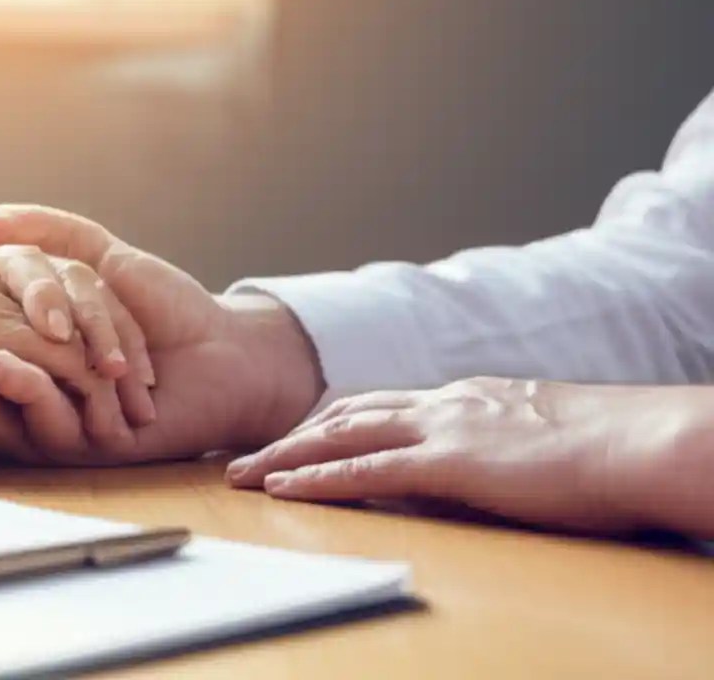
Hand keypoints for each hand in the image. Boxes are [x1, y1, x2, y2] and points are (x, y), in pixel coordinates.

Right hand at [0, 204, 325, 464]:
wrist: (229, 347)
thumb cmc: (164, 301)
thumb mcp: (88, 251)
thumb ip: (32, 232)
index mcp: (27, 354)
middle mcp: (39, 395)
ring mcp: (63, 422)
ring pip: (3, 417)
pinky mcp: (93, 443)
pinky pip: (52, 425)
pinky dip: (31, 394)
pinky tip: (7, 366)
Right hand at [0, 255, 118, 433]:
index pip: (51, 282)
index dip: (91, 317)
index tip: (119, 357)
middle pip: (73, 294)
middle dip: (116, 339)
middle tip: (144, 383)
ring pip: (61, 323)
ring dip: (102, 363)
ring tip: (133, 400)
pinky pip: (30, 352)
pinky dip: (68, 379)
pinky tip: (93, 407)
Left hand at [226, 377, 713, 534]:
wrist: (642, 442)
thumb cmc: (605, 448)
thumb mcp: (534, 439)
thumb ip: (490, 446)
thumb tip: (465, 470)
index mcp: (465, 397)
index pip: (378, 405)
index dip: (329, 422)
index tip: (294, 437)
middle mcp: (444, 402)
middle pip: (345, 414)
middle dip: (291, 436)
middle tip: (246, 457)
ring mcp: (443, 426)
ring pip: (341, 436)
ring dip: (286, 456)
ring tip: (243, 475)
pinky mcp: (450, 460)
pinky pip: (366, 471)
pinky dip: (318, 479)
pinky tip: (284, 490)